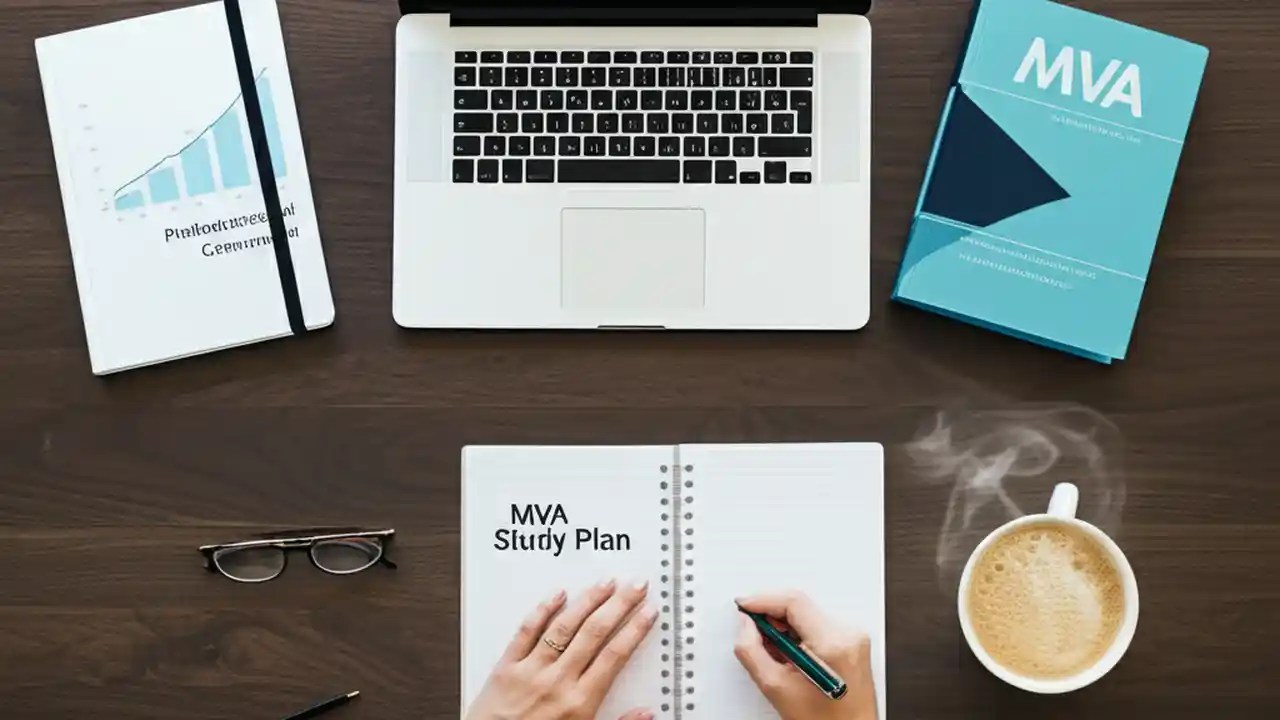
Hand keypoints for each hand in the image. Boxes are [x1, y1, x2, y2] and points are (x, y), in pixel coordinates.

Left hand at [465, 578, 658, 719]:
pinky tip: (558, 594)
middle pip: (594, 633)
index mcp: (580, 702)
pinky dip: (543, 610)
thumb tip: (646, 714)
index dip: (635, 629)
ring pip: (564, 626)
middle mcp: (557, 681)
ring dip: (587, 601)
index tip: (648, 612)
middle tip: (635, 586)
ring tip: (605, 583)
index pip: (615, 656)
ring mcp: (531, 670)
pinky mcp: (507, 666)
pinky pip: (526, 631)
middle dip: (619, 604)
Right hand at [733, 591, 877, 719]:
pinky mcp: (854, 641)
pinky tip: (793, 656)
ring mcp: (854, 637)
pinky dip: (799, 634)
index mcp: (833, 644)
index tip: (744, 606)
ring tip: (778, 654)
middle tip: (756, 634)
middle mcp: (848, 635)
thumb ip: (752, 651)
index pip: (794, 602)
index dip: (763, 600)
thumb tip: (745, 625)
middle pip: (801, 606)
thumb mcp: (776, 688)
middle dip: (773, 616)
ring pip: (808, 614)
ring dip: (785, 627)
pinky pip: (819, 625)